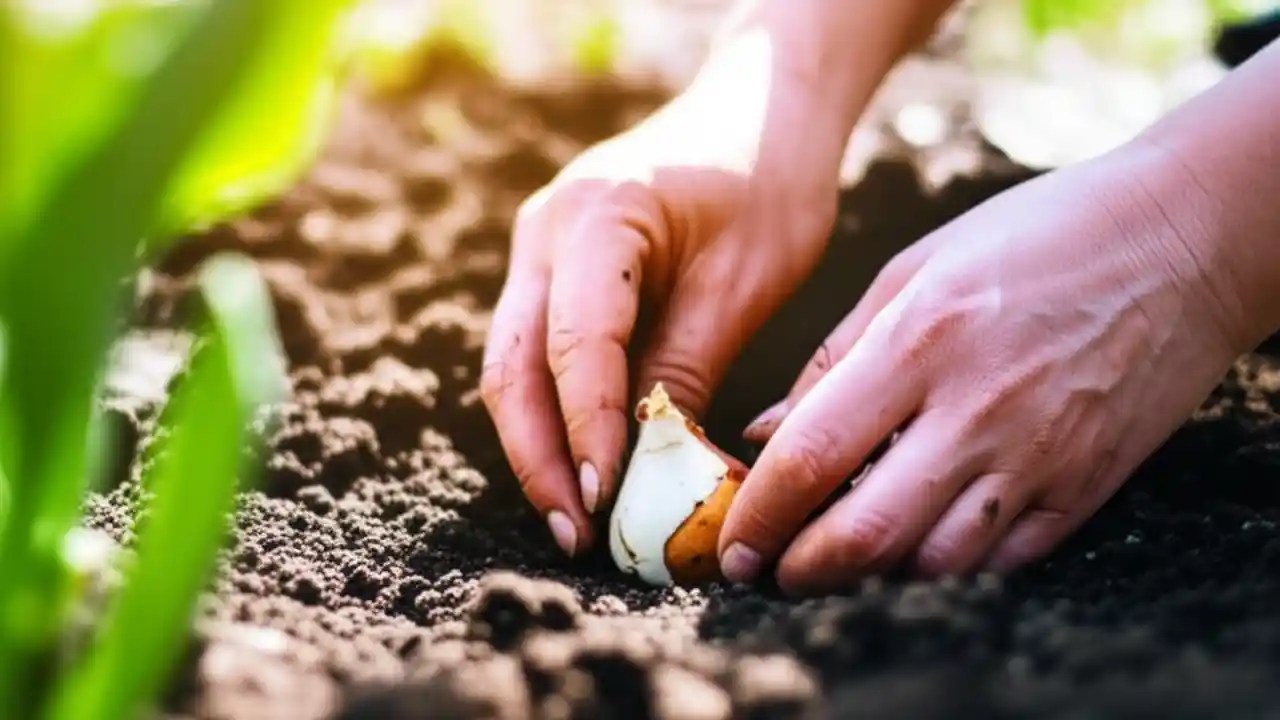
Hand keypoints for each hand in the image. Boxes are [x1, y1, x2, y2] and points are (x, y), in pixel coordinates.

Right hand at [480, 34, 852, 555]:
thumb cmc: (769, 180)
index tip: (605, 500)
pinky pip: (537, 353)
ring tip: (578, 518)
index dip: (586, 429)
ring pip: (513, 366)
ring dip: (539, 444)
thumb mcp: (742, 282)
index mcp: (595, 215)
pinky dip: (554, 412)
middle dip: (539, 456)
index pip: (576, 342)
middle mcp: (545, 230)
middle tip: (577, 533)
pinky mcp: (553, 272)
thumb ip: (684, 369)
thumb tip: (650, 470)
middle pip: (513, 364)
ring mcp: (539, 249)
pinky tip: (584, 465)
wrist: (762, 109)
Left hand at [720, 141, 1253, 593]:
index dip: (758, 515)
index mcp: (919, 341)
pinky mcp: (1086, 486)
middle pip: (866, 532)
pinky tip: (915, 556)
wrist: (1182, 238)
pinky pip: (1003, 562)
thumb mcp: (914, 267)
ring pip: (934, 563)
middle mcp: (977, 409)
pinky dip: (947, 572)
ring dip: (869, 580)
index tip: (733, 542)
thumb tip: (765, 432)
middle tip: (769, 572)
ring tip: (835, 564)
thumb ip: (834, 357)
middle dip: (800, 569)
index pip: (811, 456)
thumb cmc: (1033, 235)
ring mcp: (1038, 454)